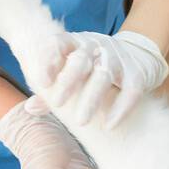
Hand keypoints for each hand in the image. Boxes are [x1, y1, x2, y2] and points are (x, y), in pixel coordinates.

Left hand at [36, 29, 168, 128]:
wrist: (138, 54)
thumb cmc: (91, 67)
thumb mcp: (70, 69)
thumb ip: (50, 89)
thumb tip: (30, 108)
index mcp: (75, 42)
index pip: (59, 44)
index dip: (49, 60)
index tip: (41, 82)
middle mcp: (95, 46)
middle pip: (81, 60)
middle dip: (68, 81)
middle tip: (57, 104)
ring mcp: (117, 58)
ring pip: (104, 75)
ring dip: (91, 99)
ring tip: (81, 122)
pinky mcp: (136, 73)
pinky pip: (131, 90)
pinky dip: (120, 108)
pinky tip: (109, 125)